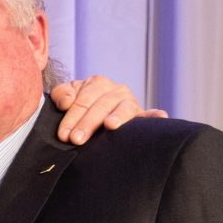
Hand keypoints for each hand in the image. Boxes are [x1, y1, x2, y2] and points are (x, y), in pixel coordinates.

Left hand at [49, 75, 166, 143]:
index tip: (63, 135)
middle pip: (100, 105)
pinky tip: (160, 116)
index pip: (83, 100)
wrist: (95, 113)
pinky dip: (155, 116)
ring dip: (117, 116)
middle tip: (76, 139)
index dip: (71, 117)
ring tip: (110, 125)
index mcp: (97, 83)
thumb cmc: (78, 107)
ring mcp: (130, 102)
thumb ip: (62, 94)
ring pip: (123, 108)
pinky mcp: (141, 115)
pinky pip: (149, 115)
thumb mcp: (67, 97)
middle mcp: (116, 90)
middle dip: (87, 123)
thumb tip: (66, 102)